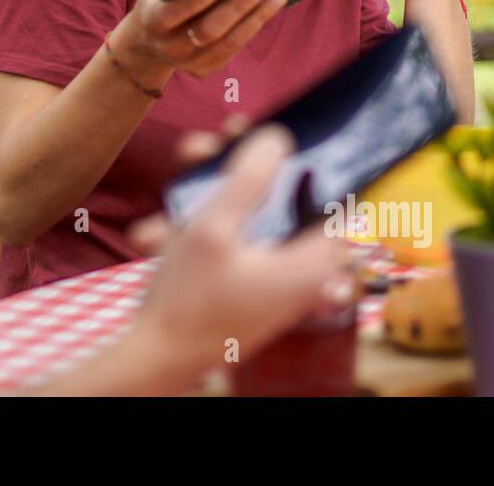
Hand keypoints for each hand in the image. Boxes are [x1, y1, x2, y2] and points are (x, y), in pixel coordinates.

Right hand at [111, 0, 287, 80]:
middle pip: (207, 30)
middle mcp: (168, 47)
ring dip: (255, 17)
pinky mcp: (204, 69)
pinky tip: (271, 6)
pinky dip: (254, 25)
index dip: (192, 1)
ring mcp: (186, 62)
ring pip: (227, 42)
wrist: (149, 38)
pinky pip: (234, 48)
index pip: (171, 13)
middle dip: (236, 7)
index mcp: (151, 21)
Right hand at [125, 126, 346, 377]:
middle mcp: (299, 270)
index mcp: (311, 261)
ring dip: (213, 192)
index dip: (312, 159)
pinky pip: (234, 240)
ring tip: (178, 175)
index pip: (338, 197)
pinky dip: (202, 226)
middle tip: (212, 145)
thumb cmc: (187, 301)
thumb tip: (278, 137)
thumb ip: (247, 180)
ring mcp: (271, 278)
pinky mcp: (246, 284)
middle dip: (245, 166)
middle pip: (288, 198)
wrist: (154, 360)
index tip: (276, 133)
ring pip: (255, 215)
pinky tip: (158, 231)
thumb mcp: (213, 229)